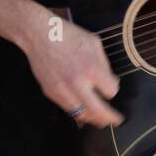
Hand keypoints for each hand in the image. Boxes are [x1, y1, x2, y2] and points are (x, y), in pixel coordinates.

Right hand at [21, 11, 122, 128]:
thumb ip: (104, 64)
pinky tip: (84, 111)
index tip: (111, 85)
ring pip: (81, 114)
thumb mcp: (94, 43)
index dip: (112, 89)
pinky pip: (68, 109)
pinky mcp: (51, 93)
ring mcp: (62, 90)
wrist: (39, 35)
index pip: (110, 91)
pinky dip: (78, 112)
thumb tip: (111, 81)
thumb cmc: (68, 35)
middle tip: (116, 121)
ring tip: (101, 120)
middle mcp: (77, 83)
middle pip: (98, 111)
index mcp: (91, 69)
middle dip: (110, 118)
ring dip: (94, 119)